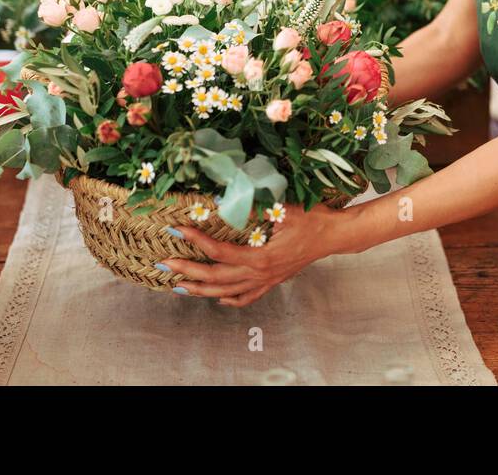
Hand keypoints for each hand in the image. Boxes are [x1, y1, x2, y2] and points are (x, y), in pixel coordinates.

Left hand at [159, 201, 346, 306]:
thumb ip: (256, 206)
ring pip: (226, 292)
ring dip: (200, 290)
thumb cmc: (312, 219)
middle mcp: (260, 273)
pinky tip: (218, 299)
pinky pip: (246, 297)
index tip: (176, 230)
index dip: (196, 241)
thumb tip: (227, 197)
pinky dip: (229, 300)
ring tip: (178, 286)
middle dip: (187, 271)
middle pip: (215, 278)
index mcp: (261, 256)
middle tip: (163, 264)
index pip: (220, 251)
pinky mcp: (272, 281)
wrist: (335, 235)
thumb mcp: (284, 208)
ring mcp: (266, 281)